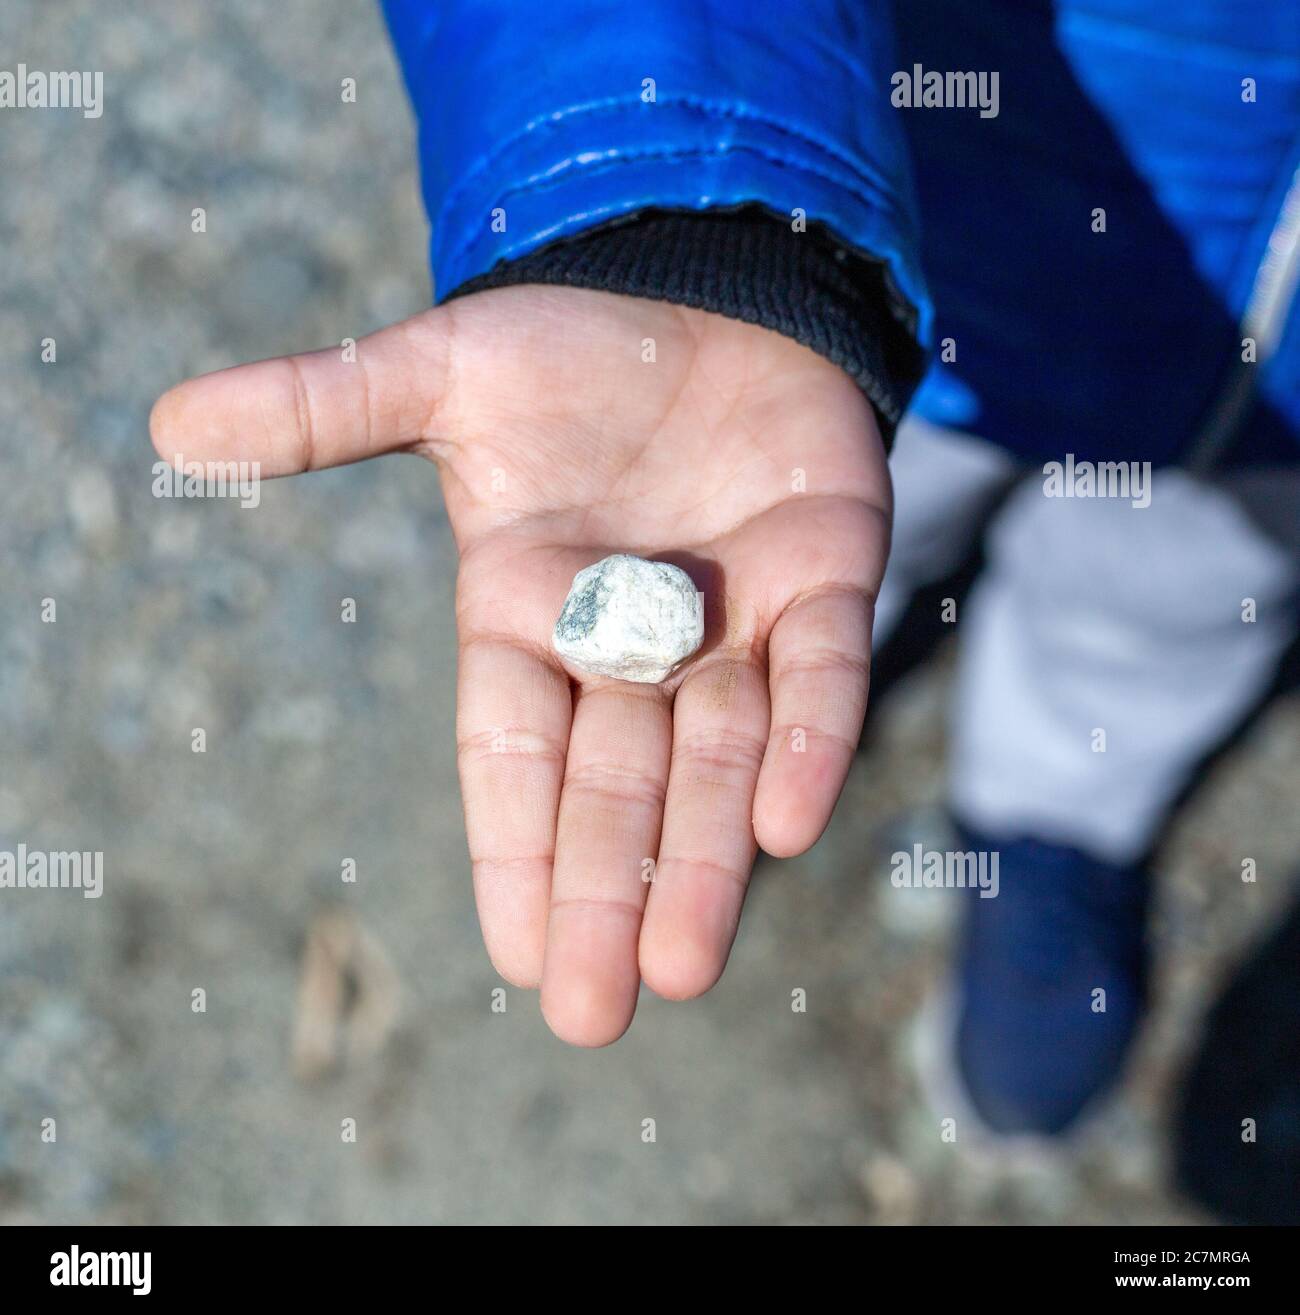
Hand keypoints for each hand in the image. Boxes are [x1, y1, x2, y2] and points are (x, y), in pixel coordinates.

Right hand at [151, 285, 890, 1044]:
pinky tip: (785, 825)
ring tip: (682, 967)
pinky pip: (821, 674)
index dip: (516, 848)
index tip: (522, 955)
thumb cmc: (572, 342)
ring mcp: (735, 617)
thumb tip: (168, 420)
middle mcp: (634, 639)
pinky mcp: (826, 576)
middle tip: (597, 1011)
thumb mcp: (444, 372)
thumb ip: (327, 408)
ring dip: (706, 858)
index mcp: (534, 611)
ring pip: (718, 758)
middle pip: (616, 783)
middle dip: (608, 888)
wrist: (707, 280)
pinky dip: (807, 742)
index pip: (514, 751)